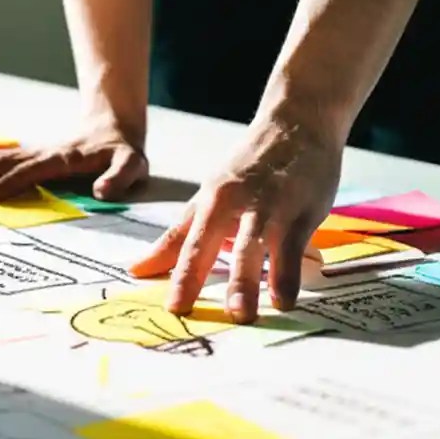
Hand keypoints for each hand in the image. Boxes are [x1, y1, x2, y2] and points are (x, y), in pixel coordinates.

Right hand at [0, 121, 146, 202]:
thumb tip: (100, 192)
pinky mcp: (30, 158)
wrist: (113, 128)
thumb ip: (119, 177)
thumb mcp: (132, 164)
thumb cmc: (122, 153)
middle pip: (3, 164)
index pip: (30, 171)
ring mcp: (34, 154)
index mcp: (63, 159)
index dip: (8, 183)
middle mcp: (43, 154)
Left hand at [128, 115, 342, 323]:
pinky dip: (288, 275)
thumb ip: (178, 237)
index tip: (167, 307)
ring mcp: (269, 208)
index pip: (184, 242)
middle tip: (184, 313)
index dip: (173, 274)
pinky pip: (293, 248)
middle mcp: (234, 203)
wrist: (300, 123)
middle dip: (194, 276)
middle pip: (208, 243)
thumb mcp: (211, 196)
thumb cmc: (250, 167)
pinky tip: (283, 300)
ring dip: (245, 282)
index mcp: (209, 201)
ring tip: (240, 315)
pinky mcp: (302, 212)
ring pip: (252, 248)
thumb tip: (138, 270)